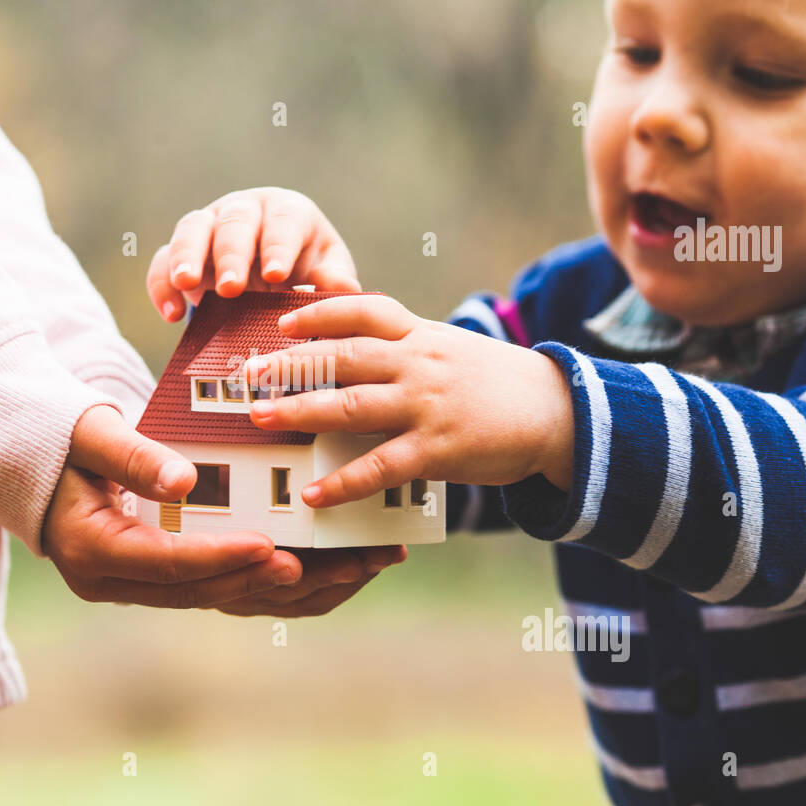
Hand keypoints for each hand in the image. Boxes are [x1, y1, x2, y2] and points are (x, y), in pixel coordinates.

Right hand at [44, 404, 405, 613]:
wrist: (37, 463)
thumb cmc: (62, 439)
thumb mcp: (90, 435)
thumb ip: (133, 456)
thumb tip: (184, 481)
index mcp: (96, 553)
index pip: (168, 564)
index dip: (221, 558)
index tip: (271, 547)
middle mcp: (121, 583)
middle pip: (209, 592)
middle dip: (279, 578)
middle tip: (342, 561)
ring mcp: (146, 588)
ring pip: (230, 600)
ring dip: (299, 587)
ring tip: (361, 565)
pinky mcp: (169, 580)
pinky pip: (232, 591)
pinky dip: (283, 582)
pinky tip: (337, 567)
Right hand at [147, 187, 359, 322]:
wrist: (276, 280)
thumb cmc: (308, 272)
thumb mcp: (327, 273)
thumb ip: (334, 280)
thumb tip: (342, 289)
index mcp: (287, 212)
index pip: (282, 220)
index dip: (278, 245)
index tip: (276, 275)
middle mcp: (245, 211)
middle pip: (234, 221)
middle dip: (231, 253)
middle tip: (231, 287)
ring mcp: (209, 227)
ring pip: (192, 229)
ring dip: (186, 256)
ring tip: (186, 284)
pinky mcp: (182, 252)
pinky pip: (162, 260)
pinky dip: (162, 284)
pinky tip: (171, 314)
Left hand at [239, 294, 575, 505]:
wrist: (557, 413)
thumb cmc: (492, 382)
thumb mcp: (448, 348)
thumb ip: (402, 346)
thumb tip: (346, 349)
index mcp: (420, 335)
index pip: (363, 311)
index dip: (320, 313)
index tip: (282, 320)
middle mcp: (418, 363)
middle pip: (344, 356)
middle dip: (290, 363)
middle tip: (249, 374)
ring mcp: (427, 406)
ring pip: (353, 405)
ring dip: (302, 411)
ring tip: (261, 418)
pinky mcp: (438, 450)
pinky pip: (380, 468)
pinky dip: (343, 482)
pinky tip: (314, 494)